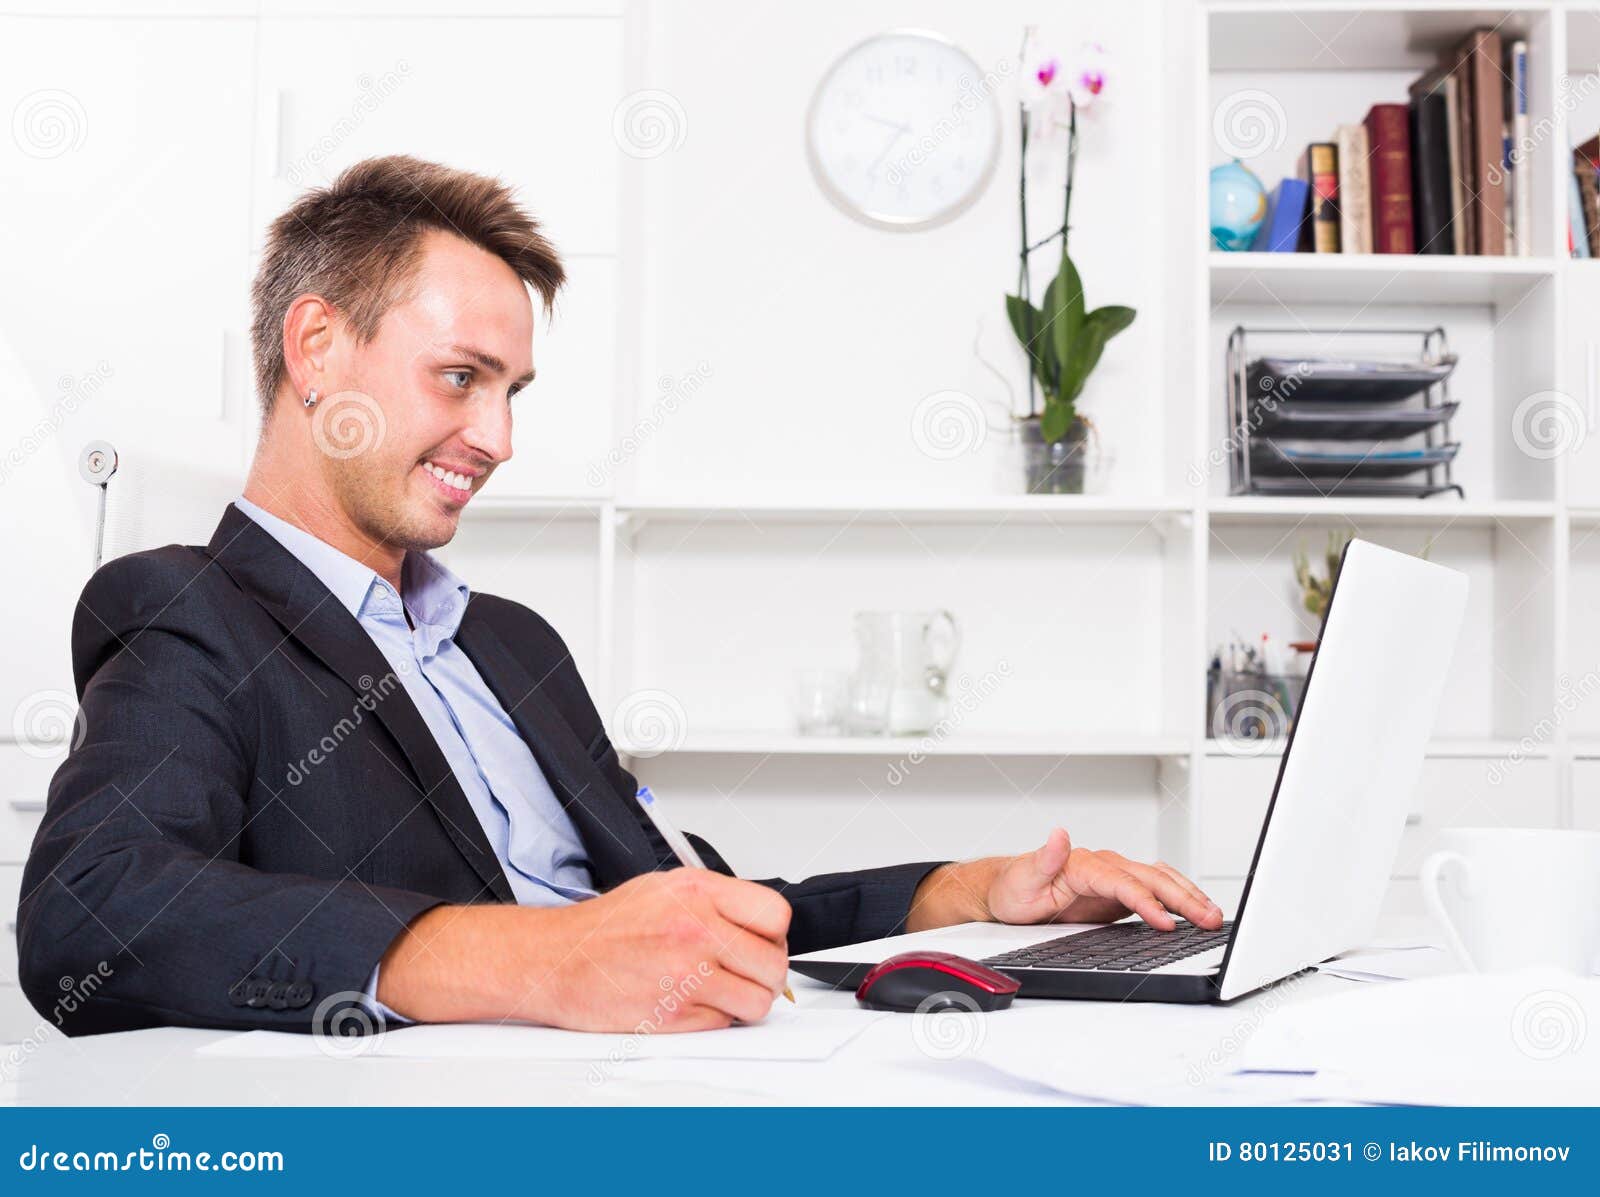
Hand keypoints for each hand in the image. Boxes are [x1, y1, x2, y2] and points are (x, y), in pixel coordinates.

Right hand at [376, 868, 791, 1031]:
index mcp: (698, 893)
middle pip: (773, 963)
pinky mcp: (673, 1016)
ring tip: (721, 989)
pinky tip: (690, 1001)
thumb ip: (718, 901)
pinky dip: (714, 1019)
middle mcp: (696, 932)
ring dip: (745, 1000)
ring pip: (756, 1002)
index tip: (763, 939)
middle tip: (745, 970)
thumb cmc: (607, 926)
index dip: (774, 932)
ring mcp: (686, 976)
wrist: (558, 959)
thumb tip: (761, 923)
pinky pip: (723, 1025)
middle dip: (764, 971)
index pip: (776, 915)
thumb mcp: (666, 888)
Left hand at [986, 827, 1222, 930]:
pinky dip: (1179, 899)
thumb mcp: (1022, 879)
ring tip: (1213, 915)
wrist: (1008, 892)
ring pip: (1160, 881)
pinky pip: (1156, 891)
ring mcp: (1114, 878)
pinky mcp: (1118, 893)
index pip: (1123, 882)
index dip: (1145, 900)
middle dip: (1182, 899)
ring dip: (1188, 896)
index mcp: (1084, 864)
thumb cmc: (1014, 888)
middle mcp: (1105, 866)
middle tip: (1209, 919)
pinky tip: (1195, 911)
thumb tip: (1058, 834)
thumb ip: (1043, 858)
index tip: (1164, 921)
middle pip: (1151, 879)